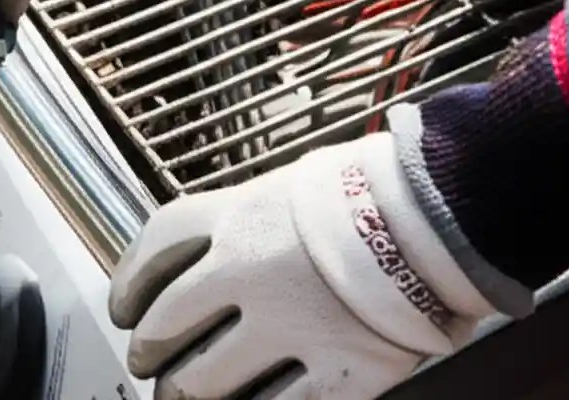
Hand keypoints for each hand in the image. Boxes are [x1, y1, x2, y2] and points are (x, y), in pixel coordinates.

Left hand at [109, 133, 498, 399]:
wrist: (446, 214)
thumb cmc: (369, 197)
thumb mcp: (287, 189)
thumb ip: (239, 223)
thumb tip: (204, 255)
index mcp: (236, 219)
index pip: (153, 250)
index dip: (126, 284)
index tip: (122, 308)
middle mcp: (248, 272)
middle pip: (165, 325)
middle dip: (148, 351)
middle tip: (148, 362)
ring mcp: (291, 326)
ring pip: (204, 380)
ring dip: (184, 393)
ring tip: (184, 394)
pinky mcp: (339, 370)